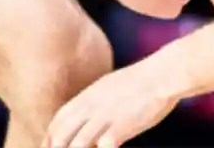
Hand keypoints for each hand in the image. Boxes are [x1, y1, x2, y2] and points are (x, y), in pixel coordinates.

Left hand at [44, 60, 177, 147]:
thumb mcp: (111, 85)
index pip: (58, 120)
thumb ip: (96, 99)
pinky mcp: (120, 126)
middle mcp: (91, 107)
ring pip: (76, 144)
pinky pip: (102, 146)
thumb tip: (88, 110)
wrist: (164, 74)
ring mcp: (105, 117)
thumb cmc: (143, 80)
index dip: (50, 137)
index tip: (49, 147)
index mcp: (88, 96)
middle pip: (61, 134)